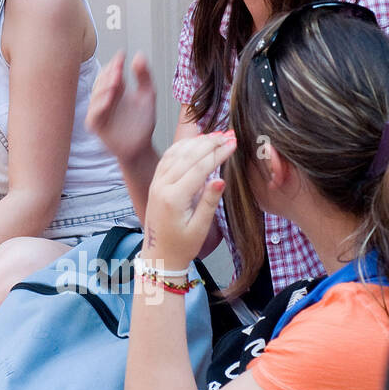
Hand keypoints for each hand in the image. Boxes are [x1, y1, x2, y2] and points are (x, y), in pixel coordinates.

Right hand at [87, 51, 157, 165]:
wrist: (141, 147)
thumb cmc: (143, 123)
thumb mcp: (148, 95)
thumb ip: (144, 76)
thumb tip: (139, 55)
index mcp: (117, 89)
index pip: (111, 71)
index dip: (116, 63)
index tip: (122, 54)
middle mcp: (106, 97)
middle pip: (102, 81)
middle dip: (109, 74)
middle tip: (119, 68)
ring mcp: (99, 110)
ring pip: (96, 95)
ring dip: (105, 87)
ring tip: (116, 81)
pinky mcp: (96, 124)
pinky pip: (94, 114)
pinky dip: (100, 105)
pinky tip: (109, 99)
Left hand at [143, 132, 235, 268]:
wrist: (159, 254)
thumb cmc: (182, 245)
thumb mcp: (200, 227)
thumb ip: (209, 202)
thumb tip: (220, 179)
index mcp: (174, 198)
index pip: (199, 168)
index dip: (218, 153)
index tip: (233, 143)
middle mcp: (162, 186)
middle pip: (187, 156)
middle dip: (209, 143)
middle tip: (228, 135)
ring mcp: (156, 182)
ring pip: (175, 153)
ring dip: (195, 142)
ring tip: (215, 135)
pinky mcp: (155, 182)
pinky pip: (167, 158)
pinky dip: (181, 147)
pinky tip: (193, 142)